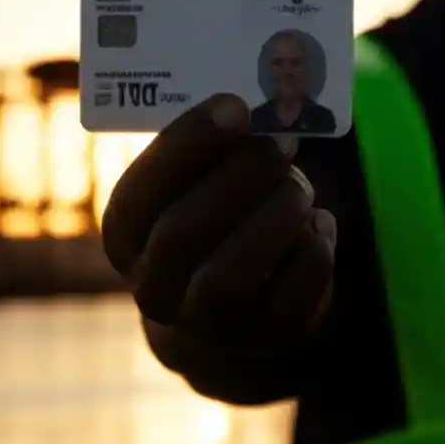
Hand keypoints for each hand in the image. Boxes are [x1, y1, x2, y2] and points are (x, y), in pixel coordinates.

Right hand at [102, 93, 336, 352]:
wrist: (236, 304)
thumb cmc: (215, 214)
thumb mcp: (198, 182)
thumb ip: (214, 149)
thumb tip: (263, 106)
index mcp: (126, 238)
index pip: (139, 194)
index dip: (186, 145)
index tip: (234, 106)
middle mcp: (155, 289)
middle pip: (183, 233)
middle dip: (241, 177)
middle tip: (282, 141)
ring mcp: (208, 324)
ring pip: (232, 276)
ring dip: (277, 215)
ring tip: (300, 186)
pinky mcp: (266, 337)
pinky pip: (292, 297)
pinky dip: (314, 250)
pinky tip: (318, 224)